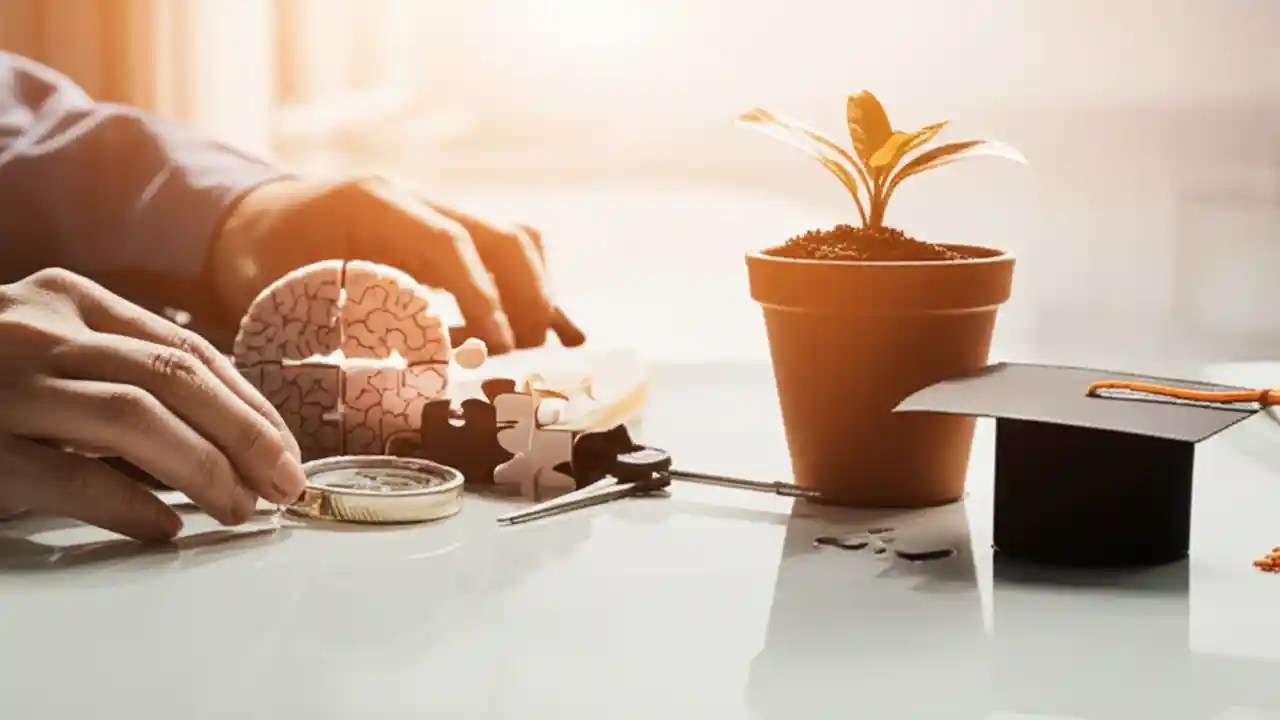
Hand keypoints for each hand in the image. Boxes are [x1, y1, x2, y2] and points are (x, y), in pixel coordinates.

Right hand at [0, 269, 305, 540]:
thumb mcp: (49, 360)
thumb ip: (122, 383)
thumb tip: (225, 444)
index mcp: (72, 302)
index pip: (187, 350)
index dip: (249, 404)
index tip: (287, 450)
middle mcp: (43, 332)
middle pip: (174, 377)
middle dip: (245, 435)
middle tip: (284, 484)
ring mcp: (8, 385)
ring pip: (134, 416)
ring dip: (203, 467)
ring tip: (240, 508)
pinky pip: (71, 476)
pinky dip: (130, 503)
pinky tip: (165, 528)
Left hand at [212, 177, 569, 353]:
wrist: (254, 221)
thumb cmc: (257, 255)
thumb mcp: (269, 287)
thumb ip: (317, 323)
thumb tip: (368, 378)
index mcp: (375, 204)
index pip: (449, 243)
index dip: (482, 295)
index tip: (499, 347)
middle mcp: (418, 204)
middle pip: (501, 237)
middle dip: (528, 298)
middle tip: (529, 358)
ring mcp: (440, 220)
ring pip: (515, 242)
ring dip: (538, 296)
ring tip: (548, 353)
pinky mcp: (449, 245)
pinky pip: (506, 260)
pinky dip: (532, 297)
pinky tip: (560, 338)